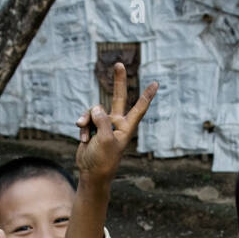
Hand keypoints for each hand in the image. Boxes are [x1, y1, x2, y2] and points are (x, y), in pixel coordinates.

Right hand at [73, 62, 156, 180]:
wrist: (91, 173)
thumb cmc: (103, 160)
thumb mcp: (104, 140)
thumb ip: (102, 120)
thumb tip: (96, 107)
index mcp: (126, 127)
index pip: (139, 108)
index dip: (147, 96)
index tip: (156, 83)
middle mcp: (116, 123)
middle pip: (118, 97)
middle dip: (118, 81)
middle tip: (119, 64)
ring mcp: (103, 125)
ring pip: (94, 111)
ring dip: (87, 119)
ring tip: (85, 133)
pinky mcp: (92, 128)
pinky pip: (86, 119)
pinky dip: (82, 127)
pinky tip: (82, 138)